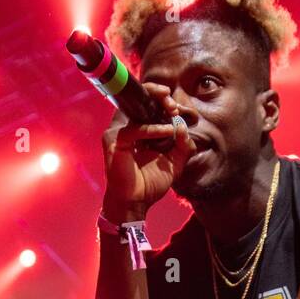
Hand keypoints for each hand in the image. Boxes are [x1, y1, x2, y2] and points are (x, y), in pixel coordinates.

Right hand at [101, 82, 195, 212]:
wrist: (136, 203)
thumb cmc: (151, 183)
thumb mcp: (175, 163)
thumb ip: (184, 146)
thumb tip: (184, 127)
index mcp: (140, 129)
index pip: (149, 104)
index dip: (164, 101)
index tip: (179, 109)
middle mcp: (128, 127)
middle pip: (140, 99)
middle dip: (159, 95)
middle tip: (175, 104)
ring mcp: (119, 133)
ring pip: (136, 109)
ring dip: (157, 105)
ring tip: (174, 110)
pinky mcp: (115, 141)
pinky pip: (135, 129)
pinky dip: (153, 129)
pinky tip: (168, 131)